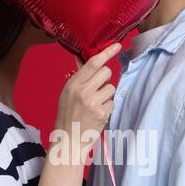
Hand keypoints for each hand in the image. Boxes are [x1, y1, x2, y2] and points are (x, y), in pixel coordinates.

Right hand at [53, 42, 120, 163]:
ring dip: (106, 95)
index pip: (93, 62)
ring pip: (111, 88)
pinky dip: (107, 108)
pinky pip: (112, 102)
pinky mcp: (101, 114)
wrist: (68, 140)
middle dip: (105, 79)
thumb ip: (78, 78)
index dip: (107, 52)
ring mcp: (92, 102)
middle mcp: (82, 91)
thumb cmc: (68, 116)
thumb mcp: (67, 94)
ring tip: (95, 105)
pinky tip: (97, 115)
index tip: (117, 45)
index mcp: (73, 84)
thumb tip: (84, 60)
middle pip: (106, 72)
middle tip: (97, 90)